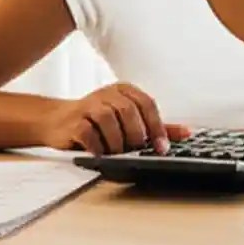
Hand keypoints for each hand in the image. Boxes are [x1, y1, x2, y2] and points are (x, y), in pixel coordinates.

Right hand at [37, 82, 190, 155]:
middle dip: (136, 136)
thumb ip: (155, 126)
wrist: (56, 121)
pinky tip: (101, 153)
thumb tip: (187, 133)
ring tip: (116, 152)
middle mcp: (107, 94)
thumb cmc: (97, 122)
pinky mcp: (74, 120)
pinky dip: (98, 146)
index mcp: (124, 91)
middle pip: (129, 111)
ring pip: (109, 120)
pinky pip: (89, 132)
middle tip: (135, 150)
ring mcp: (89, 105)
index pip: (147, 104)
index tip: (162, 147)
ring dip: (116, 142)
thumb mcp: (128, 121)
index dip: (157, 127)